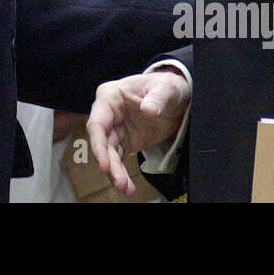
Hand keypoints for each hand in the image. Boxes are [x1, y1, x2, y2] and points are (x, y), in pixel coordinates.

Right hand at [86, 68, 189, 196]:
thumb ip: (157, 98)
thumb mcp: (166, 88)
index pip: (97, 122)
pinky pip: (119, 159)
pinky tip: (128, 186)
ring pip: (109, 153)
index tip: (104, 164)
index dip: (98, 144)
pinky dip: (122, 172)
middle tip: (118, 181)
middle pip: (101, 141)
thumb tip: (148, 110)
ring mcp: (115, 128)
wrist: (176, 97)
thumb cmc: (166, 86)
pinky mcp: (125, 141)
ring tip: (125, 188)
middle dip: (108, 162)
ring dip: (115, 172)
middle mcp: (108, 113)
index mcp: (110, 96)